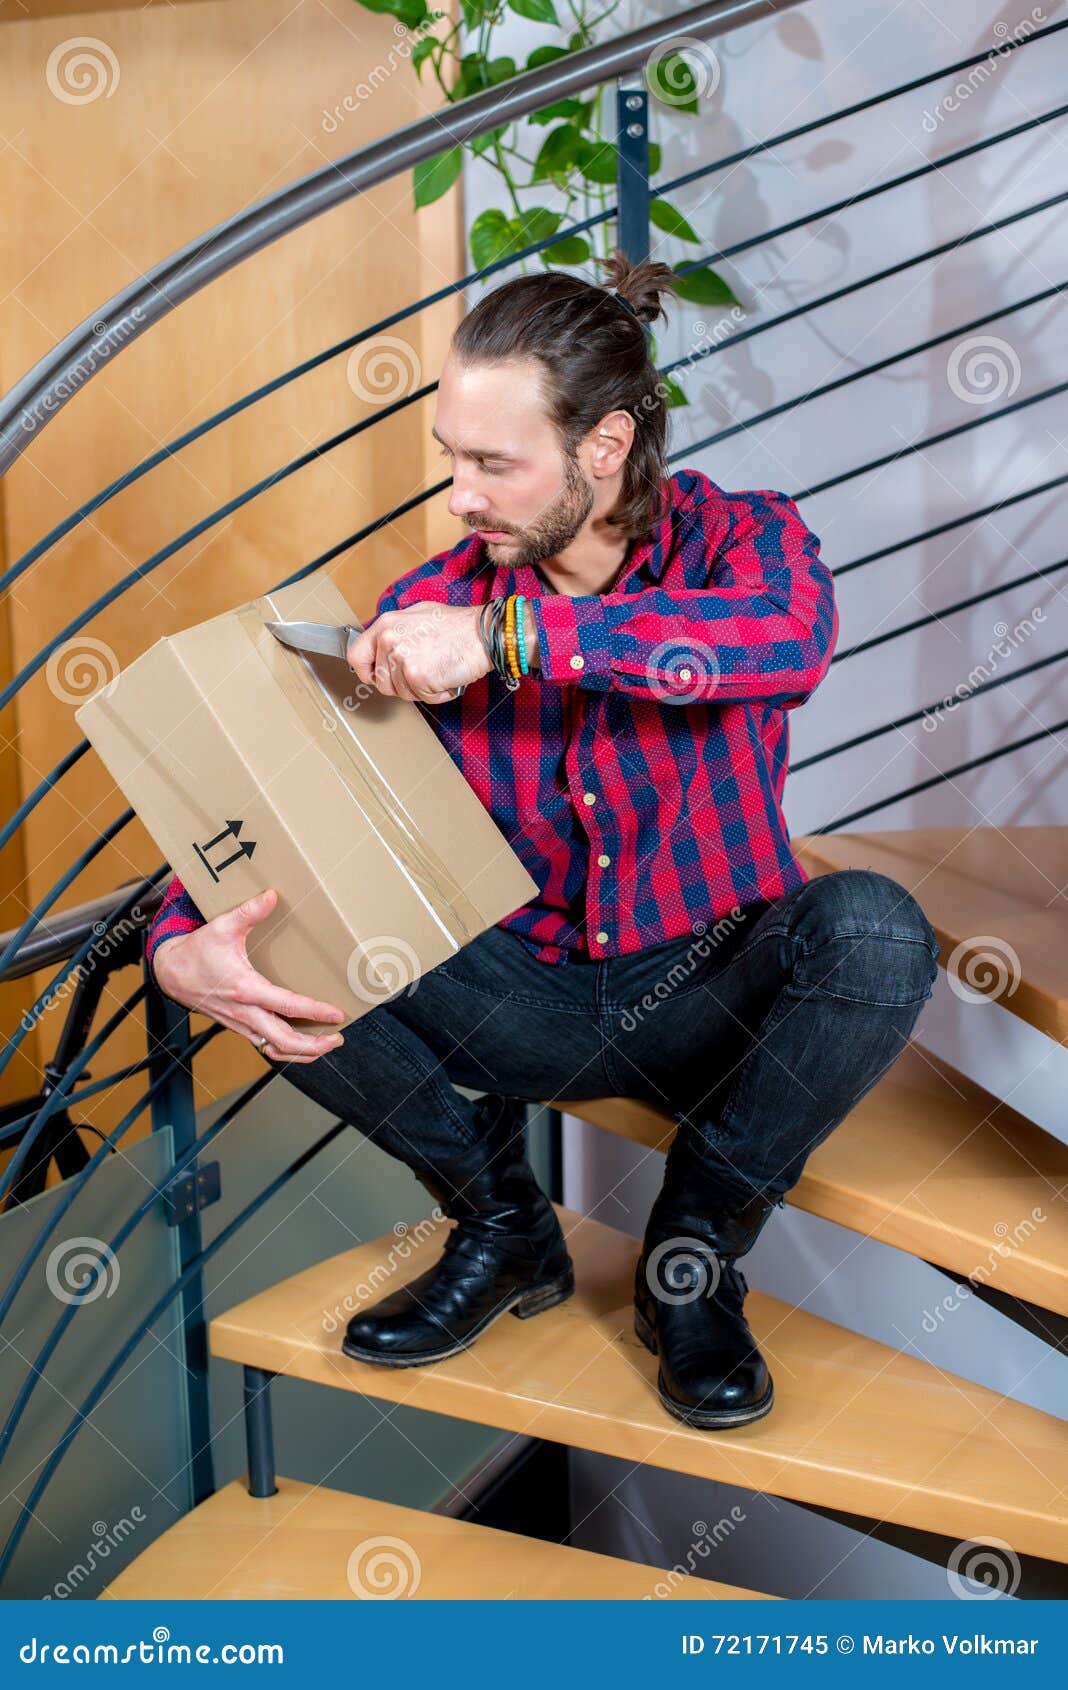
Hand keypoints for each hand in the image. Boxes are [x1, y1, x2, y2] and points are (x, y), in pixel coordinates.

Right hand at [150, 887, 346, 1062]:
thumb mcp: (221, 926)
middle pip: (283, 1041)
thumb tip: (272, 896)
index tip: (337, 1013)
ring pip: (274, 1050)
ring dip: (302, 1052)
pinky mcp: (238, 1026)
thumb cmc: (197, 951)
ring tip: (325, 1045)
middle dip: (313, 1045)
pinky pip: (265, 1046)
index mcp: (245, 988)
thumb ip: (248, 912)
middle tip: (337, 1038)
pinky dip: (286, 1049)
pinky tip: (301, 1043)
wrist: (170, 973)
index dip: (315, 1012)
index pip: (287, 1006)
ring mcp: (241, 1023)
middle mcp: (244, 1012)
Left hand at [347, 602, 493, 701]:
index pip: (356, 656)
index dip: (365, 672)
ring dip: (421, 689)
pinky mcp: (417, 677)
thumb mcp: (417, 616)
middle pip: (381, 682)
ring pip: (401, 693)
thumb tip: (383, 649)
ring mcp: (402, 660)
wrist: (484, 634)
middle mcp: (390, 641)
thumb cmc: (458, 626)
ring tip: (438, 670)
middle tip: (423, 673)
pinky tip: (446, 677)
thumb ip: (396, 633)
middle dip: (401, 685)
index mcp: (386, 624)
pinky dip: (436, 694)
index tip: (374, 677)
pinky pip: (420, 698)